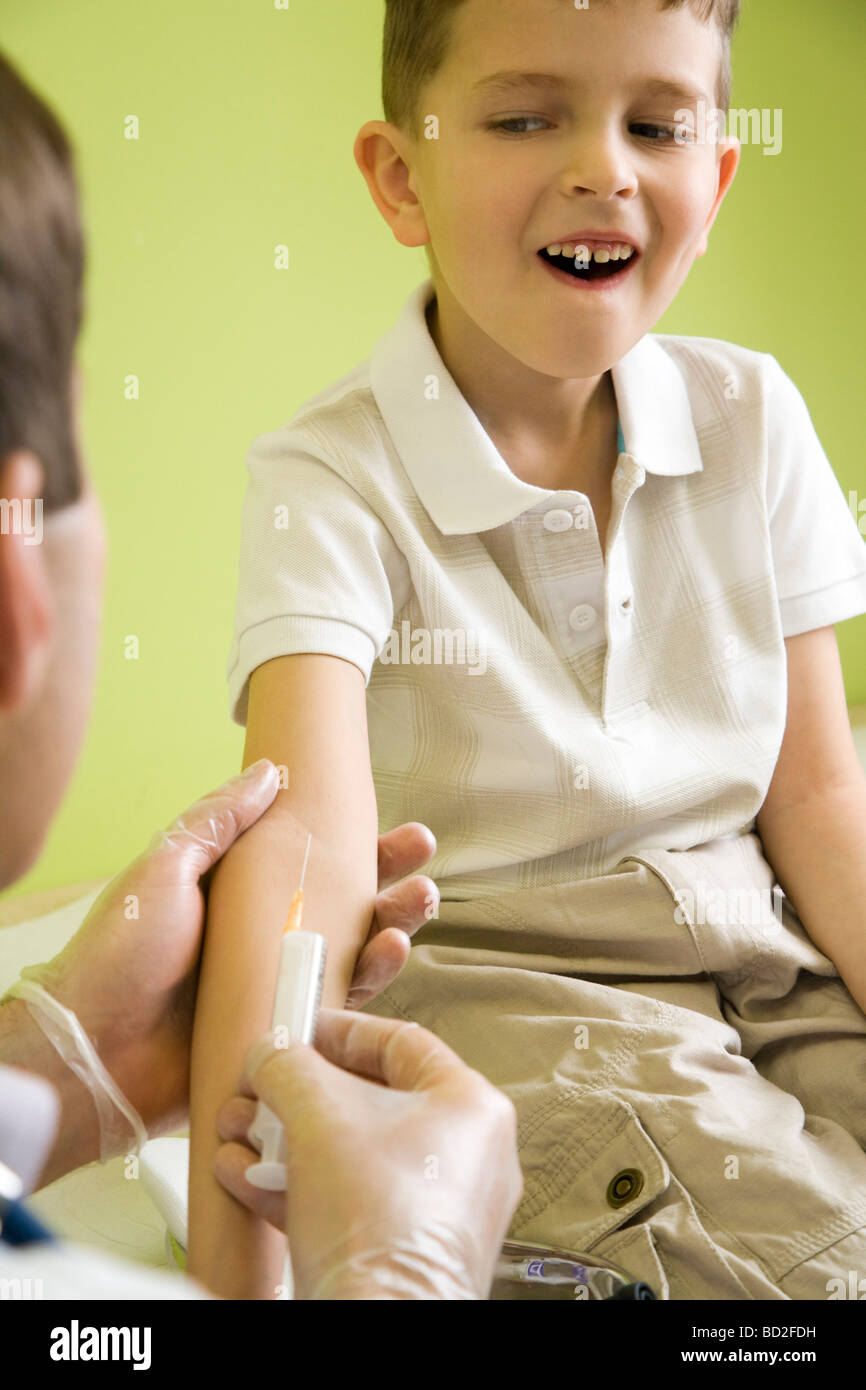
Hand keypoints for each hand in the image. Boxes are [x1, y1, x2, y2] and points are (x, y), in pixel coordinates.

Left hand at [13, 761, 439, 1138]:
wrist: (93, 1051)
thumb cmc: (121, 954)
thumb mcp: (167, 868)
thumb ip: (219, 820)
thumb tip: (271, 770)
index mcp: (242, 895)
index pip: (318, 863)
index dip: (366, 849)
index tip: (404, 832)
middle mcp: (269, 939)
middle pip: (352, 910)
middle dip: (396, 890)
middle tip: (422, 876)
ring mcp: (279, 989)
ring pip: (356, 958)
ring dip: (393, 933)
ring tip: (410, 916)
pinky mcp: (286, 1035)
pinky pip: (342, 1009)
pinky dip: (370, 984)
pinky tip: (386, 960)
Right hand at [214, 1009, 522, 1299]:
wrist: (377, 1324)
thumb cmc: (380, 1225)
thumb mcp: (318, 1112)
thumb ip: (289, 1066)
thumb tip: (274, 1054)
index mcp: (471, 1108)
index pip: (402, 1042)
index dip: (340, 1030)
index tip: (299, 1029)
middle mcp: (464, 1157)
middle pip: (367, 1101)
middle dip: (295, 1096)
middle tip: (259, 1089)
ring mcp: (435, 1211)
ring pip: (349, 1155)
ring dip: (282, 1141)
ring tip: (239, 1135)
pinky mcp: (401, 1252)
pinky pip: (345, 1203)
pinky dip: (295, 1187)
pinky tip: (246, 1178)